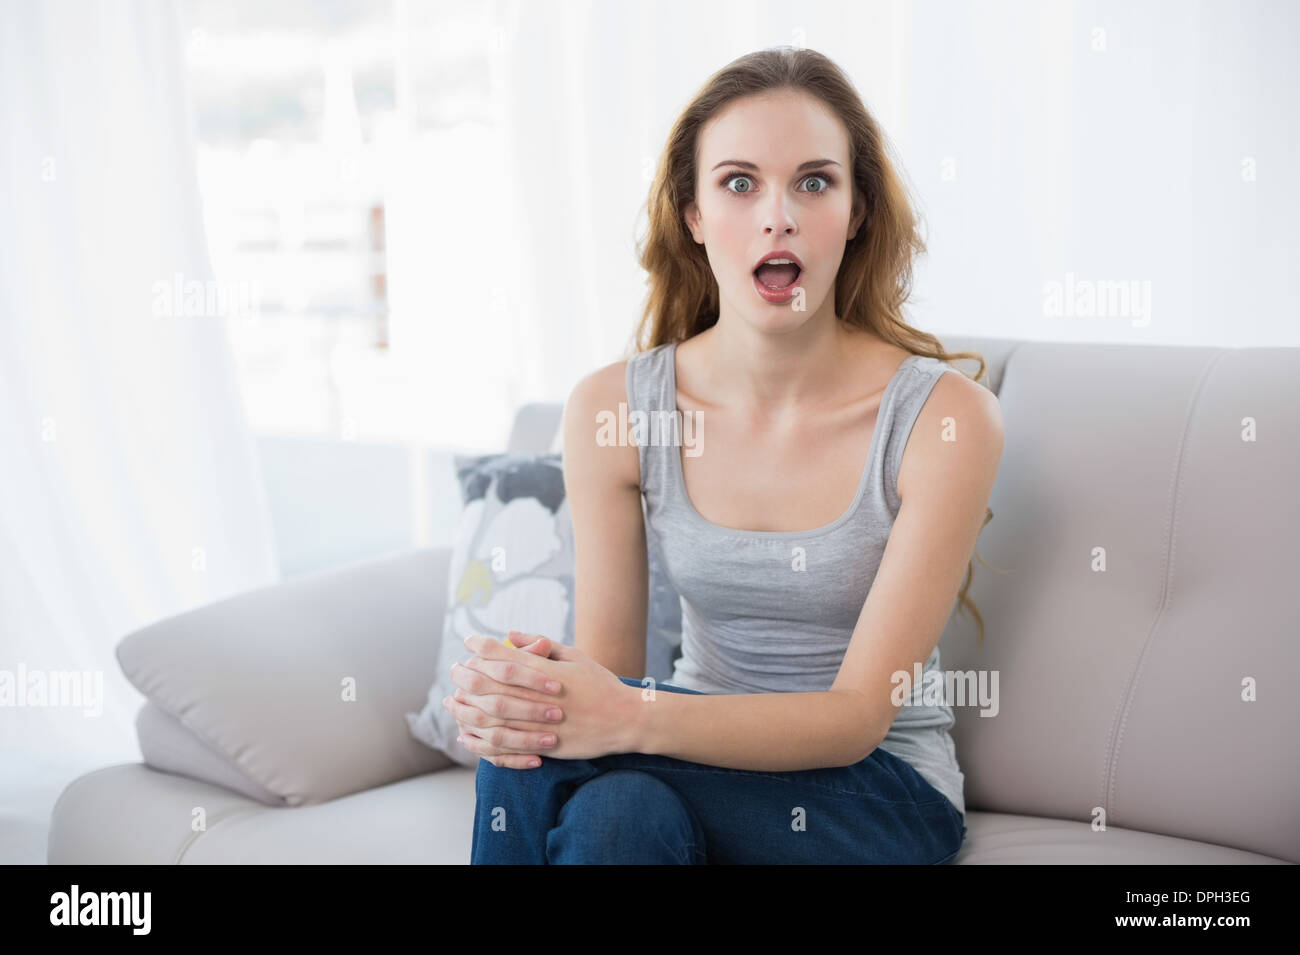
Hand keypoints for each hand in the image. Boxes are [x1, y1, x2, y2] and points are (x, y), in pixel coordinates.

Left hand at [449, 631, 637, 762]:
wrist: (626, 720)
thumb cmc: (602, 684)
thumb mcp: (576, 656)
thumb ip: (542, 645)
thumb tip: (511, 634)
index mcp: (547, 671)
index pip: (505, 655)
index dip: (482, 646)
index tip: (468, 641)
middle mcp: (540, 696)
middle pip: (490, 684)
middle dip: (466, 675)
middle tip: (454, 669)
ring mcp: (541, 723)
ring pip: (491, 716)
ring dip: (466, 708)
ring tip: (452, 701)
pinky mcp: (543, 746)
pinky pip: (504, 746)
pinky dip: (481, 740)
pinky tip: (467, 734)